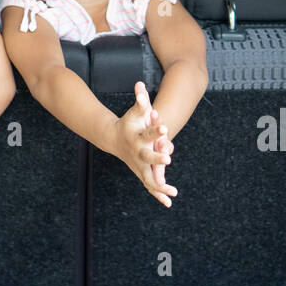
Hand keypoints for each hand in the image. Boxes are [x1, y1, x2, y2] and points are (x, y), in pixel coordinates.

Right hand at [112, 82, 176, 206]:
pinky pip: (150, 186)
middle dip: (157, 159)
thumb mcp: (134, 112)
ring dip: (160, 185)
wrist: (113, 138)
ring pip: (149, 178)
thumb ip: (140, 100)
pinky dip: (159, 194)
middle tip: (168, 159)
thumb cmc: (128, 123)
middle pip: (147, 158)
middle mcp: (138, 153)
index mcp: (137, 138)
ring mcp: (139, 165)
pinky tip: (168, 203)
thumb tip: (139, 83)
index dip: (156, 130)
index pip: (148, 133)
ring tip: (172, 191)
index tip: (165, 127)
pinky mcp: (141, 173)